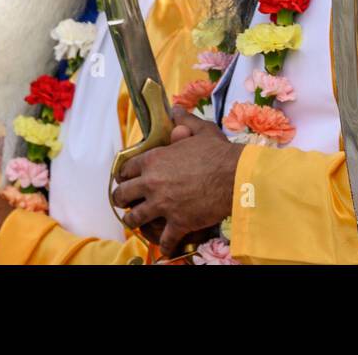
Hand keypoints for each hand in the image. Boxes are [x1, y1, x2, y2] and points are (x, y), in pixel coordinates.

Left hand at [111, 110, 241, 256]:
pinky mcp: (178, 223)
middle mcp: (152, 183)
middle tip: (125, 200)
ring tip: (136, 221)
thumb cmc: (219, 151)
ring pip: (134, 218)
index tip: (126, 178)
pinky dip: (165, 244)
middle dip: (121, 198)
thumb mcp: (201, 130)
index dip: (124, 174)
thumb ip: (184, 121)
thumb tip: (175, 110)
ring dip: (134, 220)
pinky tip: (166, 246)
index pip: (126, 169)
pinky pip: (165, 240)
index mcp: (154, 160)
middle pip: (122, 194)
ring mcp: (163, 205)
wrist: (236, 175)